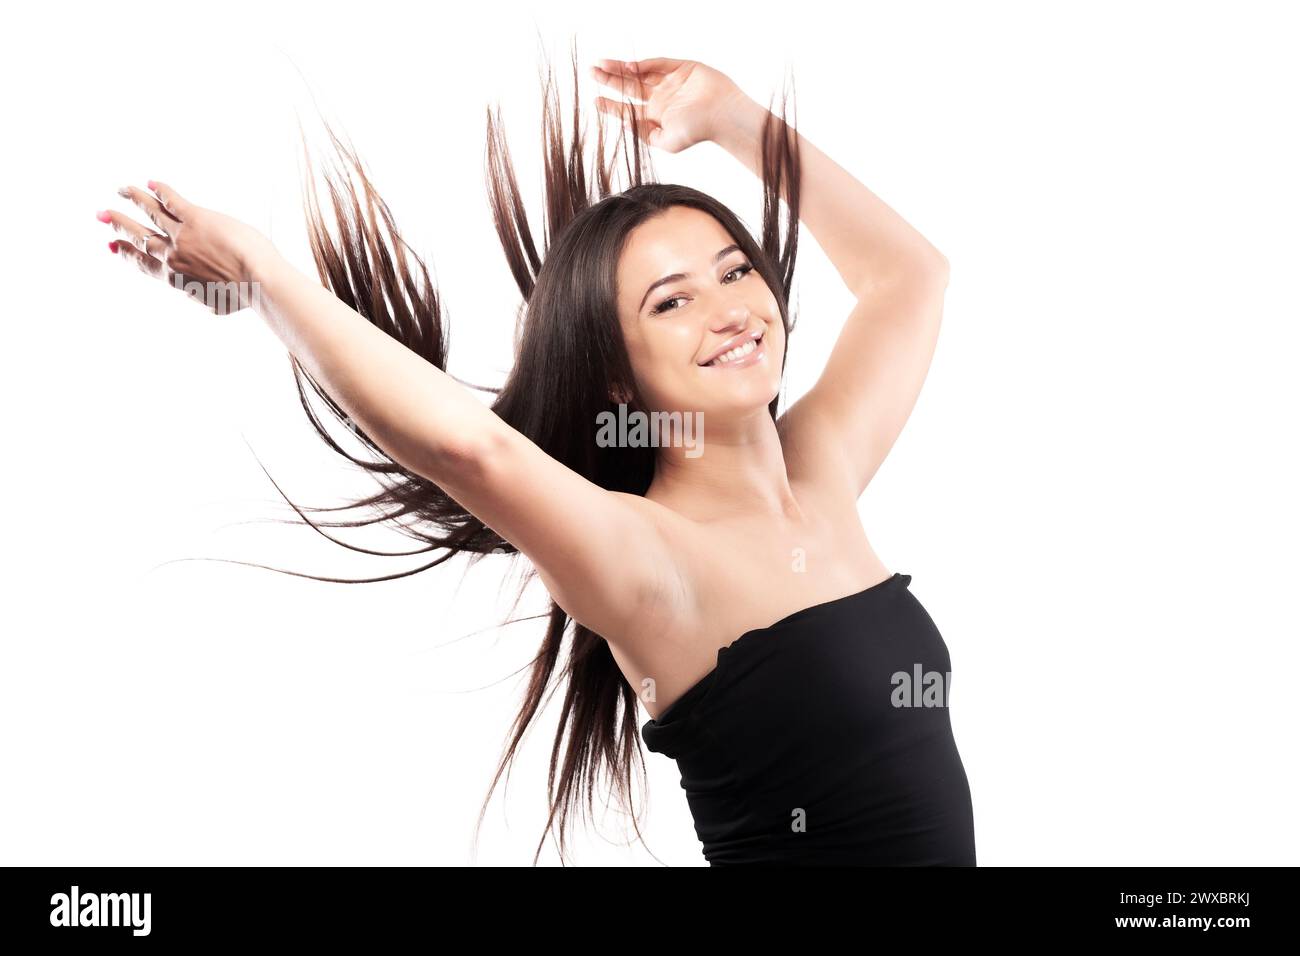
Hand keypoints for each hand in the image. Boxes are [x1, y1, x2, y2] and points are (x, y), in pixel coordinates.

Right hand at [97, 181, 274, 314]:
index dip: (127, 253)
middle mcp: (172, 256)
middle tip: (102, 215)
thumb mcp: (214, 305)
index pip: (144, 263)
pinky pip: (172, 201)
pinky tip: (151, 183)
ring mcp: (182, 235)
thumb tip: (194, 291)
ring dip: (135, 200)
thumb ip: (198, 295)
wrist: (257, 281)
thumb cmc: (242, 296)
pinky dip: (160, 191)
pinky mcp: (197, 218)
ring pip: (152, 213)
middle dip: (119, 225)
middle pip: (140, 236)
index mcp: (175, 278)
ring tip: (122, 190)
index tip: (114, 246)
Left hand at [590, 57, 747, 153]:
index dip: (611, 106)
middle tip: (591, 72)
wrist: (722, 115)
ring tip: (600, 65)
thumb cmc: (697, 132)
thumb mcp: (665, 141)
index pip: (628, 109)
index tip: (595, 101)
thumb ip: (645, 134)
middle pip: (629, 87)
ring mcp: (671, 82)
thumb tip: (625, 124)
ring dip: (620, 69)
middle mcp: (661, 98)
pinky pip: (657, 63)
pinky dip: (642, 64)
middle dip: (610, 80)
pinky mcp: (681, 67)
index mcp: (657, 117)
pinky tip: (628, 67)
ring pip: (639, 73)